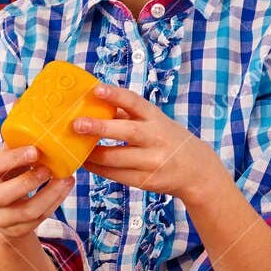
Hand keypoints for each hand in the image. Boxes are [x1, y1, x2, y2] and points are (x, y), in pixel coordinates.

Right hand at [0, 144, 74, 244]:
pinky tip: (65, 188)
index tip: (35, 150)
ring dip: (50, 194)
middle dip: (29, 181)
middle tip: (49, 169)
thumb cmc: (5, 180)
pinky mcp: (18, 229)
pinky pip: (40, 218)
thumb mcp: (5, 161)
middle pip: (5, 194)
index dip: (15, 158)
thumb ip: (14, 143)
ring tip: (66, 179)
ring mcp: (2, 217)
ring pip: (28, 210)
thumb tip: (25, 112)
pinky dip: (55, 202)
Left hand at [72, 83, 227, 203]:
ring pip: (116, 158)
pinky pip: (116, 175)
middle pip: (127, 131)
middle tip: (76, 124)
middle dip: (100, 128)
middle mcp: (156, 138)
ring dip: (92, 155)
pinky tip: (86, 163)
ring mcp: (152, 161)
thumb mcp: (154, 121)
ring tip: (74, 148)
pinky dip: (98, 169)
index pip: (135, 102)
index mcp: (156, 118)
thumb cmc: (166, 139)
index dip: (116, 95)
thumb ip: (127, 113)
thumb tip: (92, 101)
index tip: (97, 89)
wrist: (196, 170)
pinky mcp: (146, 180)